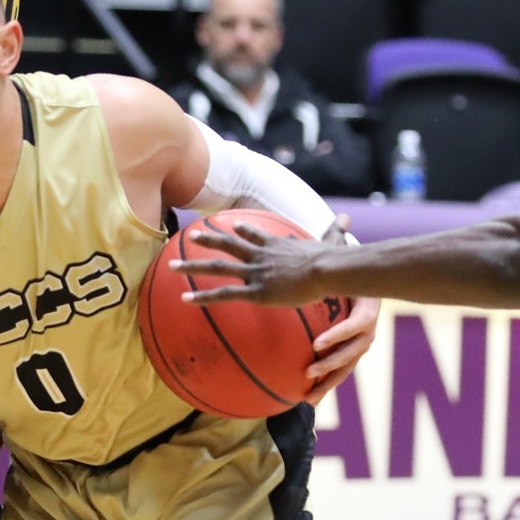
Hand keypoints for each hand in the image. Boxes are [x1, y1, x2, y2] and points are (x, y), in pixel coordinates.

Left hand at [172, 215, 381, 401]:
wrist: (325, 269)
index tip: (229, 224)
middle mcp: (260, 255)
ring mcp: (254, 272)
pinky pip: (222, 294)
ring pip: (217, 267)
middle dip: (207, 238)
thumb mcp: (332, 240)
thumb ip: (336, 231)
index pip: (254, 234)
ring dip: (192, 266)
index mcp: (276, 244)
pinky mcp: (255, 291)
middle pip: (228, 243)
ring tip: (171, 266)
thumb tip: (347, 220)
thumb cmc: (332, 259)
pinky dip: (201, 297)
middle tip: (189, 234)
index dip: (241, 229)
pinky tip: (184, 299)